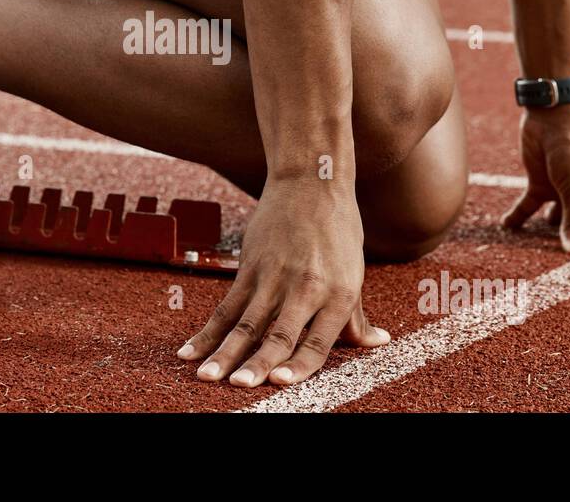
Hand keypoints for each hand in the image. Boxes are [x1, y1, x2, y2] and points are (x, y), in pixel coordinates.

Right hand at [176, 178, 388, 386]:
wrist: (311, 182)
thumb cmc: (339, 230)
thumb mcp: (354, 272)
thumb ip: (357, 316)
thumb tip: (378, 343)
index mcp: (339, 294)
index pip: (318, 341)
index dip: (299, 365)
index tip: (281, 384)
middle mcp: (306, 287)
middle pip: (278, 333)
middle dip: (256, 364)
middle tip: (238, 387)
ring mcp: (274, 276)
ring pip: (245, 323)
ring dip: (223, 353)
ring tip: (205, 377)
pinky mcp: (250, 266)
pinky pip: (226, 306)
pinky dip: (207, 331)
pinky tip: (190, 350)